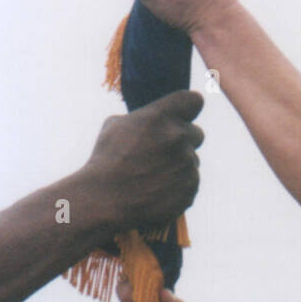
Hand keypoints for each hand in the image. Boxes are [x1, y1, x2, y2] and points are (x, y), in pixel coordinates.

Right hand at [82, 90, 203, 232]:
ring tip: (152, 177)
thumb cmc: (105, 161)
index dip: (187, 108)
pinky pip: (190, 182)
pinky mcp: (190, 188)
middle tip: (160, 153)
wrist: (103, 201)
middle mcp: (178, 137)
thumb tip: (155, 119)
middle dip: (183, 140)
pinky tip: (157, 191)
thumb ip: (144, 118)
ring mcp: (186, 164)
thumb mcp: (115, 126)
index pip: (193, 101)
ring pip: (192, 161)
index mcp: (160, 117)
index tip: (182, 115)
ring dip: (178, 165)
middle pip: (196, 133)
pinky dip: (178, 186)